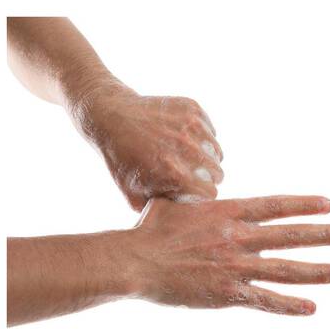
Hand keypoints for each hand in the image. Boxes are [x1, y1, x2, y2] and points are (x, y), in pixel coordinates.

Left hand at [75, 84, 223, 209]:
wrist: (111, 116)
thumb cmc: (122, 159)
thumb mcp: (134, 195)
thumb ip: (160, 211)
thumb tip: (183, 221)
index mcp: (174, 173)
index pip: (210, 193)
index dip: (202, 196)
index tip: (194, 194)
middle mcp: (186, 147)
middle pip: (218, 172)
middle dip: (208, 178)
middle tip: (193, 177)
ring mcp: (190, 125)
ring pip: (217, 151)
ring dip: (208, 158)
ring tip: (191, 160)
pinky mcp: (191, 107)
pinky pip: (210, 130)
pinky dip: (204, 137)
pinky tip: (187, 141)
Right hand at [126, 195, 329, 315]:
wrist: (136, 259)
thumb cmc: (151, 229)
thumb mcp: (176, 199)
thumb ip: (195, 193)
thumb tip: (199, 183)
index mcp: (228, 212)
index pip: (276, 206)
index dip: (304, 205)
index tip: (329, 204)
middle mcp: (238, 236)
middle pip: (290, 235)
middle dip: (325, 235)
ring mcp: (235, 266)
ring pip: (287, 268)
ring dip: (319, 270)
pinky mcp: (228, 293)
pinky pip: (266, 300)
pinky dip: (290, 304)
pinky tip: (312, 307)